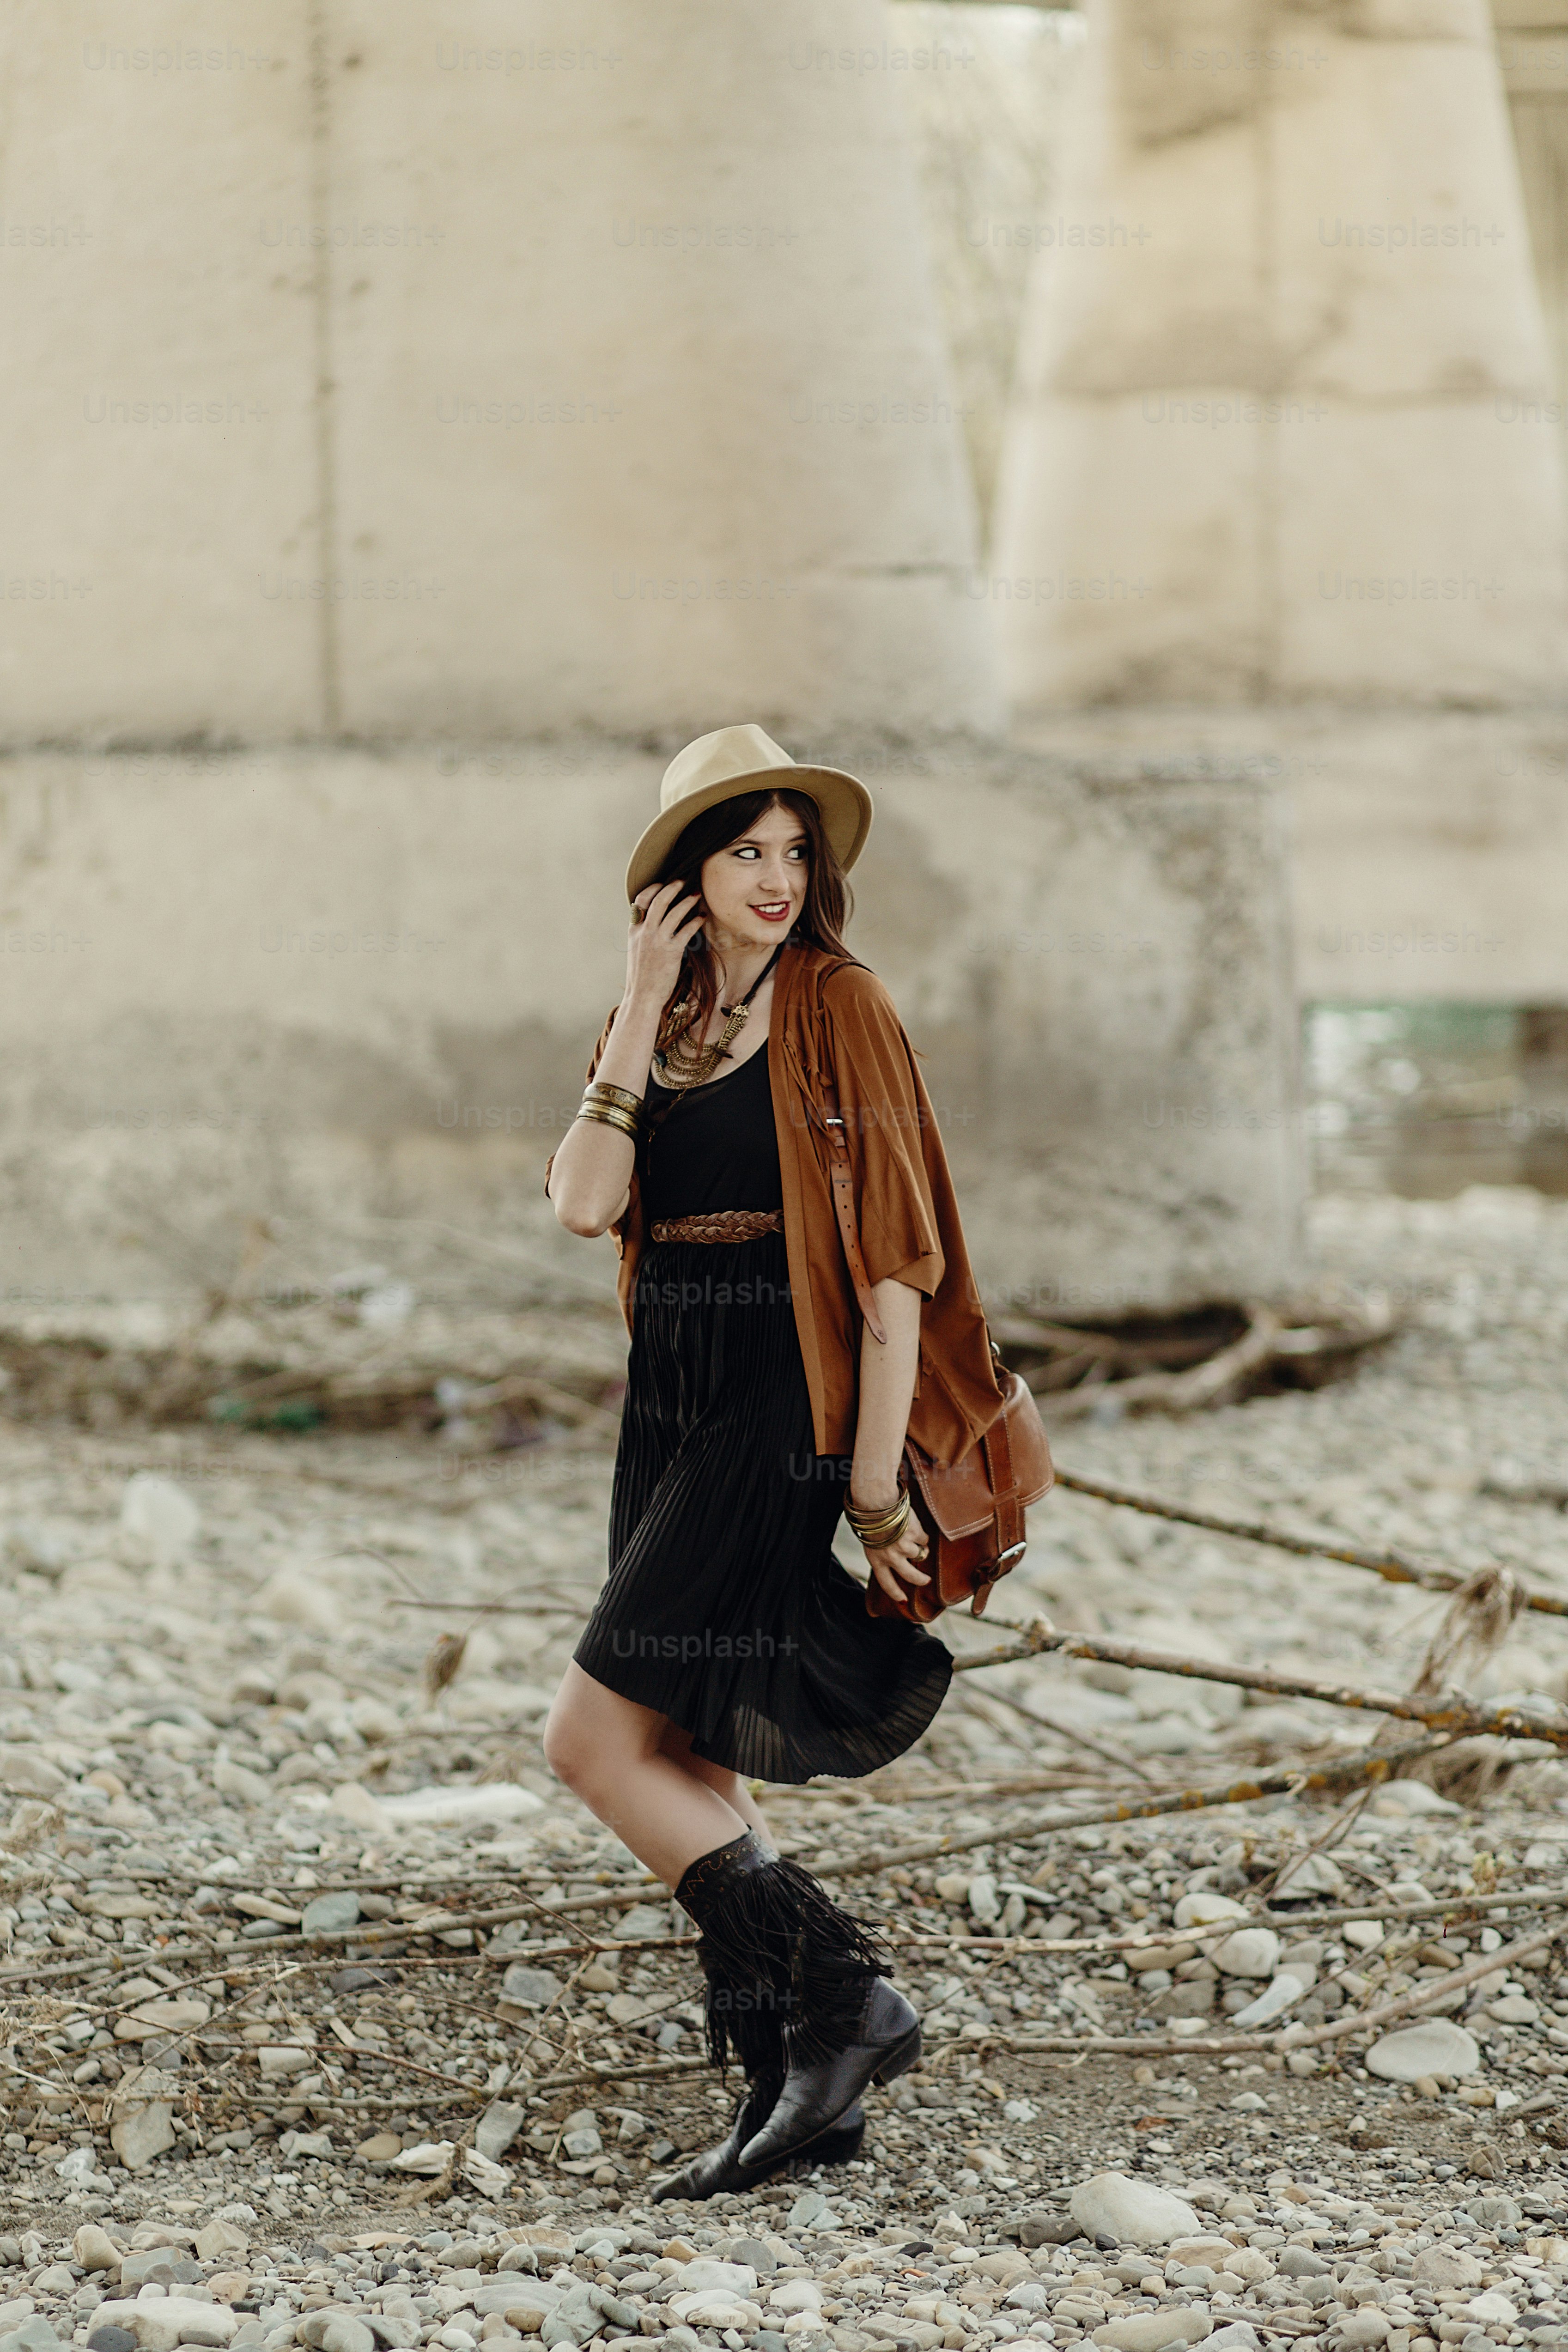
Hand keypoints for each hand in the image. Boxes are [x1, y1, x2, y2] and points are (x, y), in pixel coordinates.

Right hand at [627, 880, 704, 1009]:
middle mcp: (644, 932)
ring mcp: (658, 941)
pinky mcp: (671, 951)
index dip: (653, 888)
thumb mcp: (636, 951)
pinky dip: (696, 921)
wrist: (642, 997)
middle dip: (673, 886)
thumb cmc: (642, 977)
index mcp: (634, 930)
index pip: (641, 900)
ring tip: (697, 895)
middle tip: (684, 880)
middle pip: (659, 900)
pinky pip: (687, 930)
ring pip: (675, 911)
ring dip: (688, 901)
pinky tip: (703, 917)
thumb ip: (643, 934)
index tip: (664, 883)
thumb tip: (654, 923)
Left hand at [856, 1504, 930, 1605]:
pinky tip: (912, 1525)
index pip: (886, 1583)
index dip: (895, 1593)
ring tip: (911, 1535)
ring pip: (919, 1554)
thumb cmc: (871, 1518)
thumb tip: (897, 1561)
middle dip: (920, 1580)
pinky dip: (921, 1534)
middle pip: (910, 1576)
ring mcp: (904, 1547)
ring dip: (919, 1547)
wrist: (875, 1501)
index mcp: (876, 1559)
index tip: (903, 1601)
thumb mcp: (871, 1541)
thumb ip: (882, 1552)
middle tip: (926, 1580)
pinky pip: (924, 1539)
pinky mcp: (915, 1535)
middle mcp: (891, 1557)